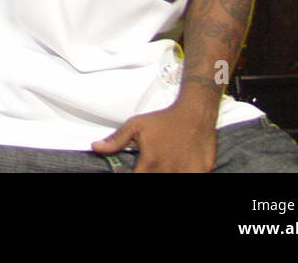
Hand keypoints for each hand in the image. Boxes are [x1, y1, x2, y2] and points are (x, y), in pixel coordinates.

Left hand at [92, 102, 216, 171]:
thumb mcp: (136, 125)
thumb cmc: (165, 120)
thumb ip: (116, 140)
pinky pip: (191, 180)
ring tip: (162, 166)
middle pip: (154, 182)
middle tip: (150, 166)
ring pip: (171, 183)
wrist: (195, 114)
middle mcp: (168, 170)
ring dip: (164, 176)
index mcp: (150, 162)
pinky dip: (182, 174)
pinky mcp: (201, 173)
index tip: (133, 173)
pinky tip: (177, 168)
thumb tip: (96, 147)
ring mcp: (186, 173)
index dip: (133, 177)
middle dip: (149, 175)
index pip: (136, 179)